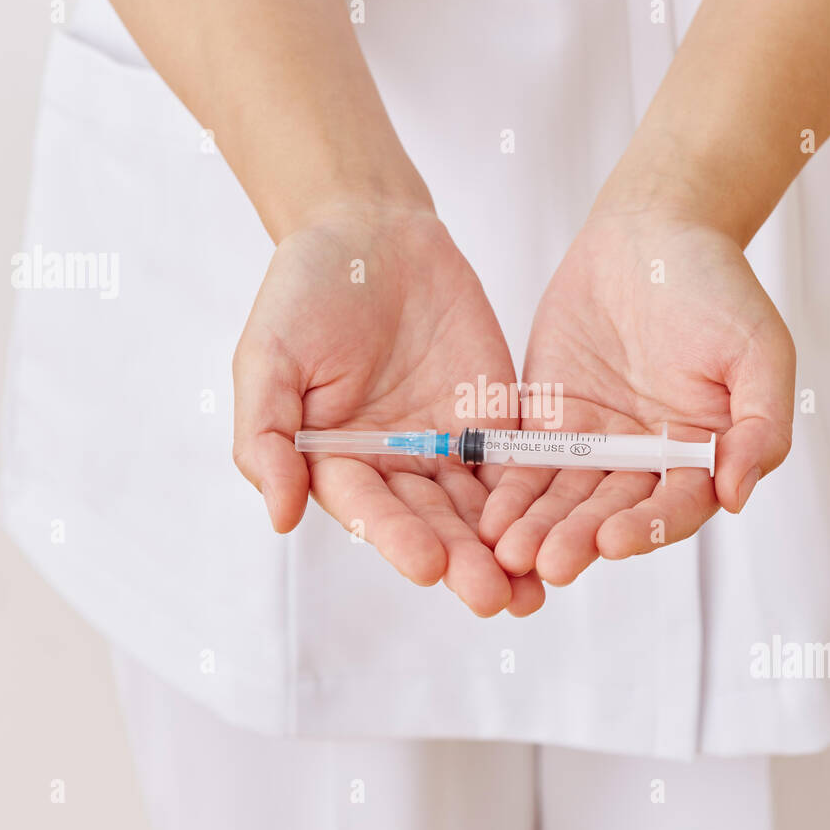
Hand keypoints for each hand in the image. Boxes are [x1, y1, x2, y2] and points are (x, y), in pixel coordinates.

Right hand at [233, 202, 543, 616]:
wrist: (371, 230)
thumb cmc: (305, 290)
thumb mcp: (267, 357)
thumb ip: (267, 436)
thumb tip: (280, 516)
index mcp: (337, 463)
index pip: (370, 513)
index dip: (398, 539)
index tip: (429, 566)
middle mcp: (394, 467)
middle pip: (432, 524)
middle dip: (462, 562)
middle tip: (495, 599)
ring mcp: (446, 447)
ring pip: (478, 511)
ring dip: (504, 552)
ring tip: (533, 593)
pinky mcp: (492, 422)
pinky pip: (517, 465)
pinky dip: (536, 500)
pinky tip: (562, 531)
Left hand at [480, 208, 794, 591]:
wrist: (652, 230)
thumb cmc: (716, 285)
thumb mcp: (758, 349)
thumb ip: (760, 423)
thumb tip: (737, 494)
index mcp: (704, 454)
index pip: (677, 506)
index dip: (648, 527)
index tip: (614, 542)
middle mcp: (647, 460)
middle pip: (612, 512)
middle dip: (580, 539)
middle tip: (547, 564)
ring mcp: (595, 443)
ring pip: (565, 497)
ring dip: (538, 527)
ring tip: (509, 552)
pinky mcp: (548, 422)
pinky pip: (526, 462)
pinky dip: (508, 489)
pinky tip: (487, 515)